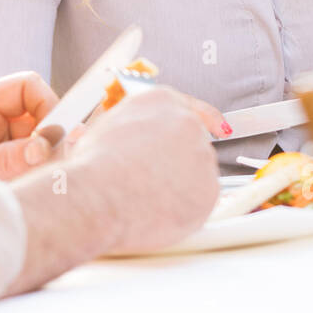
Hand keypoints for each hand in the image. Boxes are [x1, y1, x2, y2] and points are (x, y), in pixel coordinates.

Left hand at [0, 72, 58, 179]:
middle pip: (37, 119)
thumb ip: (6, 159)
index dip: (47, 103)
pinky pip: (28, 171)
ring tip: (34, 186)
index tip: (56, 135)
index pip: (25, 88)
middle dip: (49, 141)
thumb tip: (47, 147)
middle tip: (57, 165)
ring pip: (37, 149)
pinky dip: (34, 182)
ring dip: (42, 166)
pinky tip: (27, 195)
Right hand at [63, 85, 220, 254]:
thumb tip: (125, 136)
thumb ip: (129, 126)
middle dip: (178, 165)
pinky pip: (200, 203)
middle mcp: (187, 123)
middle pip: (193, 146)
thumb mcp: (103, 128)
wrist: (96, 197)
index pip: (193, 107)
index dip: (208, 119)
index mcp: (161, 102)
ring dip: (179, 188)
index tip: (220, 129)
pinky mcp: (210, 190)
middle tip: (150, 183)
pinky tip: (157, 210)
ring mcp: (202, 156)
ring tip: (144, 197)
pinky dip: (184, 211)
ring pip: (197, 176)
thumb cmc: (92, 168)